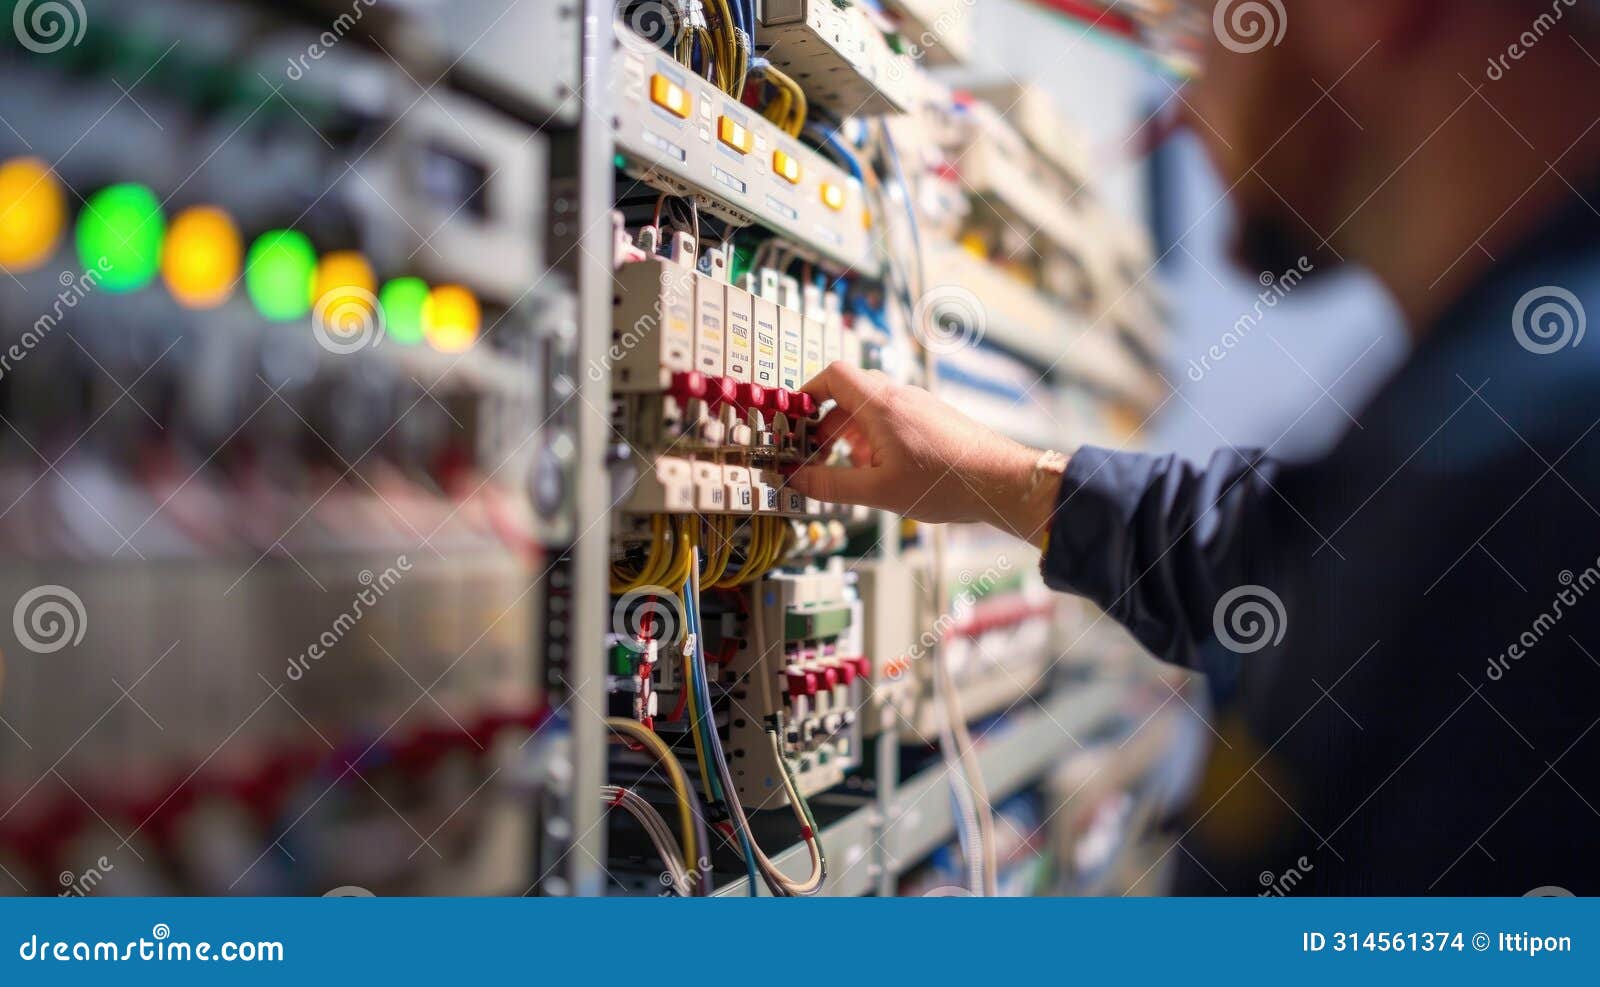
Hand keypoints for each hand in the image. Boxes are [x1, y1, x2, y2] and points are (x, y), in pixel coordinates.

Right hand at [786, 362, 1065, 545]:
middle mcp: (899, 397)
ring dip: (851, 437)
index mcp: (881, 405)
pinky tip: (882, 473)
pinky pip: (891, 420)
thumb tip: (797, 480)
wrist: (1002, 482)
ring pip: (870, 411)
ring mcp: (918, 406)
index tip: (794, 420)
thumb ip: (832, 486)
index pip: (832, 375)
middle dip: (825, 426)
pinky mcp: (932, 419)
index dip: (807, 393)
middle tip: (815, 457)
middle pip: (847, 395)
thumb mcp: (880, 491)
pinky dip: (876, 440)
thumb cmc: (948, 482)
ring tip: (851, 472)